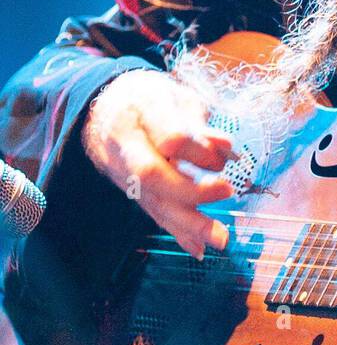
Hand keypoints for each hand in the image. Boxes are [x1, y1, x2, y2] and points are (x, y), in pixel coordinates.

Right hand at [83, 69, 234, 258]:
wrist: (101, 109)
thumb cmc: (148, 97)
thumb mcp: (174, 95)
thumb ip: (198, 123)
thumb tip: (226, 148)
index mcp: (139, 110)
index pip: (169, 137)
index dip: (199, 150)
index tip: (226, 153)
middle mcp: (124, 143)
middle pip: (152, 174)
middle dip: (191, 191)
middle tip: (226, 191)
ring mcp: (121, 170)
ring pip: (152, 200)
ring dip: (188, 223)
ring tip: (221, 239)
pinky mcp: (128, 189)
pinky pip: (152, 212)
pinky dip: (177, 231)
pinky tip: (199, 249)